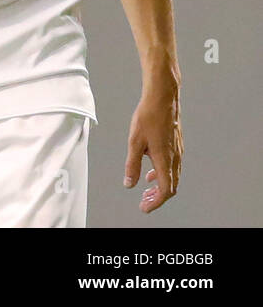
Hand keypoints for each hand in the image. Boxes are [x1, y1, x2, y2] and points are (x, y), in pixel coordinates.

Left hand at [124, 80, 181, 212]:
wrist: (163, 99)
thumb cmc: (148, 117)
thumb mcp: (134, 142)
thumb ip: (132, 165)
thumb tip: (129, 184)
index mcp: (165, 160)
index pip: (165, 190)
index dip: (155, 202)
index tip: (144, 207)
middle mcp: (175, 158)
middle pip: (170, 186)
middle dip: (157, 197)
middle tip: (144, 202)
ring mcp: (178, 152)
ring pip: (172, 177)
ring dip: (159, 186)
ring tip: (145, 191)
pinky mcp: (176, 145)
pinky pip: (172, 167)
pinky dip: (162, 175)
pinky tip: (150, 173)